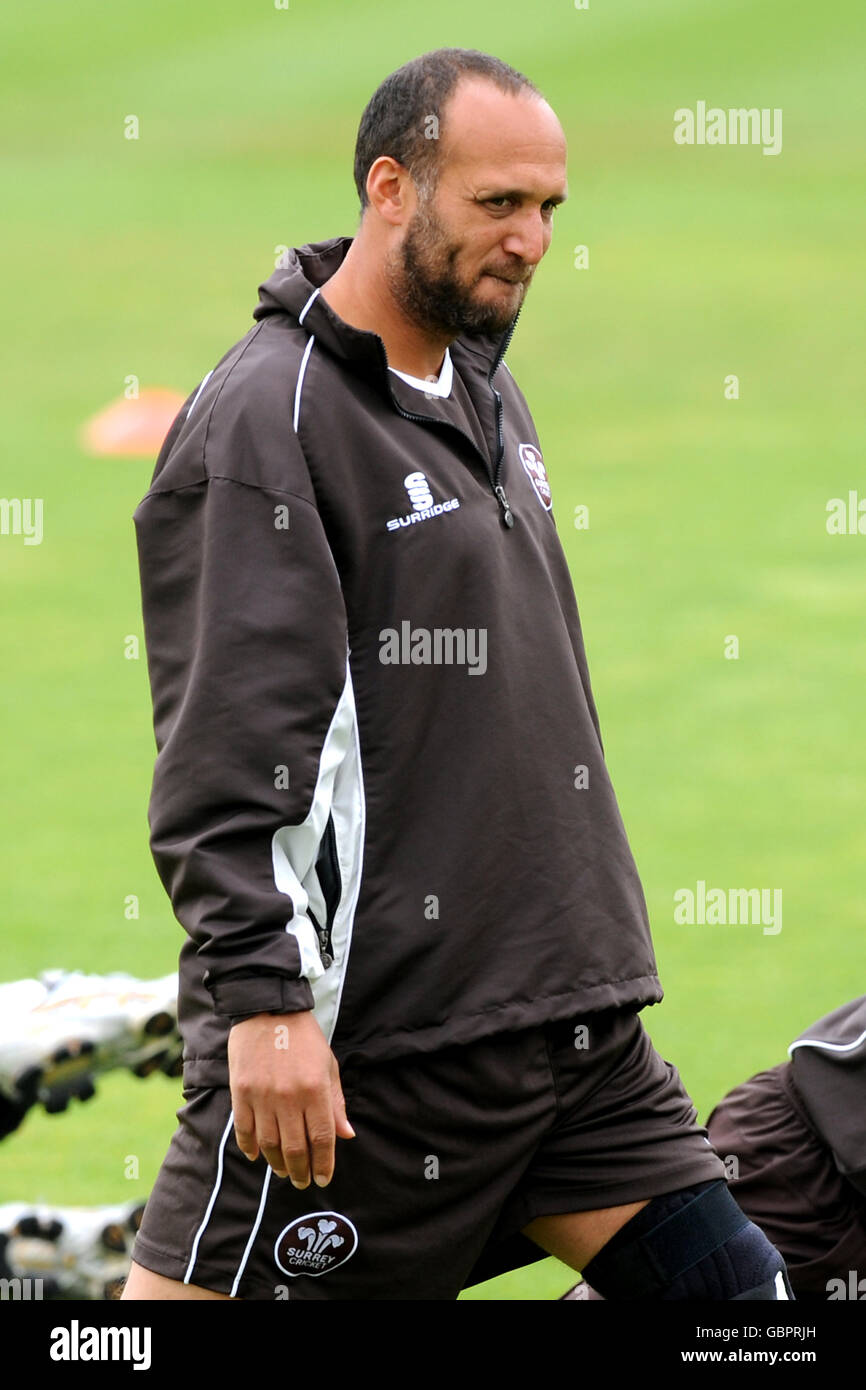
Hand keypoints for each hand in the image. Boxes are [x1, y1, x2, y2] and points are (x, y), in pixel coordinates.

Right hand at [228, 1011, 354, 1187]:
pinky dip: (250, 1147)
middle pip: (295, 1148)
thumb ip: (336, 1103)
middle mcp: (289, 1097)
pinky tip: (257, 1156)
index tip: (323, 1179)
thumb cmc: (304, 1038)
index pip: (321, 1139)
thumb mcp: (328, 1065)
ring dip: (277, 1164)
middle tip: (303, 1182)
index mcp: (315, 1090)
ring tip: (284, 1172)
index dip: (323, 1164)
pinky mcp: (241, 1092)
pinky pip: (244, 1130)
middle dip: (301, 1172)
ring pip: (269, 1144)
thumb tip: (346, 1135)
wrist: (268, 1009)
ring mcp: (262, 1096)